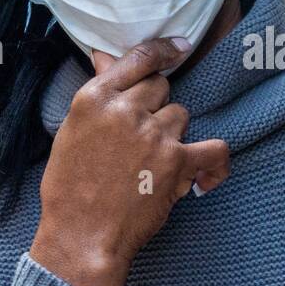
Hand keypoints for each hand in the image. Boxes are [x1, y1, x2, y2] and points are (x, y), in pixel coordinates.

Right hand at [29, 38, 230, 285]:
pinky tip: (206, 176)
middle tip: (142, 139)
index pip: (138, 59)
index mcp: (95, 99)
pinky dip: (215, 163)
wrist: (82, 236)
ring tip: (154, 166)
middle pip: (161, 88)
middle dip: (156, 108)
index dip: (162, 51)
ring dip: (173, 136)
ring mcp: (154, 134)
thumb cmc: (69, 190)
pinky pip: (214, 149)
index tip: (179, 48)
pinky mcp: (177, 162)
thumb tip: (105, 56)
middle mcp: (125, 110)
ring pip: (181, 116)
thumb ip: (98, 93)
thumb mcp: (71, 132)